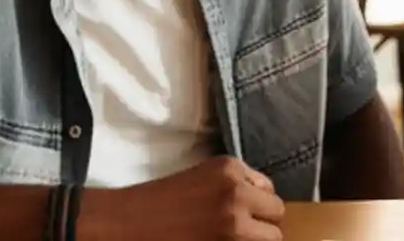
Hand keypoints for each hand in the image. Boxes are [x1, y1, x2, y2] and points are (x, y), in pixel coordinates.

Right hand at [80, 156, 285, 240]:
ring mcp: (233, 225)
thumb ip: (237, 183)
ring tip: (230, 238)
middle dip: (262, 224)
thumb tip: (265, 201)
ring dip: (256, 240)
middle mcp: (237, 194)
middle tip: (237, 230)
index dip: (256, 204)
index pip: (269, 190)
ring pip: (272, 239)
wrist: (127, 224)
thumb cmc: (160, 201)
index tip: (240, 213)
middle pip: (276, 214)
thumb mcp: (203, 177)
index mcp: (230, 169)